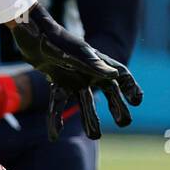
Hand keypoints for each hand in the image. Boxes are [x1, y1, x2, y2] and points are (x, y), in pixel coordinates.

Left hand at [8, 3, 141, 141]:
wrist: (32, 34)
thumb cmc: (56, 40)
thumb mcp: (76, 53)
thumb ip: (94, 65)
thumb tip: (115, 76)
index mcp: (97, 62)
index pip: (121, 74)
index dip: (130, 87)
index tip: (137, 101)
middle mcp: (88, 71)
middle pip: (108, 91)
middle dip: (117, 107)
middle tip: (124, 122)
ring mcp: (73, 78)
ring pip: (85, 102)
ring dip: (90, 118)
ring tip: (95, 136)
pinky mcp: (58, 83)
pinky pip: (59, 104)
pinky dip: (56, 119)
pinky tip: (54, 135)